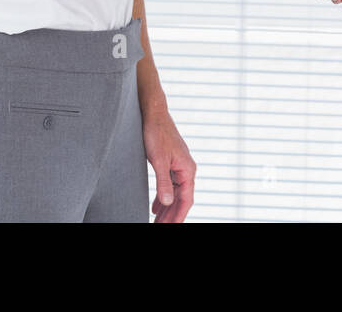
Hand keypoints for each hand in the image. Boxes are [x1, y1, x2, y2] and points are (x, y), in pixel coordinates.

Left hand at [143, 102, 194, 222]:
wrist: (154, 114)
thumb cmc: (157, 134)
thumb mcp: (158, 160)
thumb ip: (163, 183)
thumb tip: (167, 202)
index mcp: (187, 169)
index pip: (186, 200)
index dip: (179, 216)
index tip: (169, 227)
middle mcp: (186, 169)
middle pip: (181, 198)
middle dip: (172, 215)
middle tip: (159, 227)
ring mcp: (179, 166)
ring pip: (175, 193)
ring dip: (167, 208)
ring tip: (157, 221)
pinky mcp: (170, 163)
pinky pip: (170, 185)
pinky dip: (163, 197)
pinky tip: (156, 206)